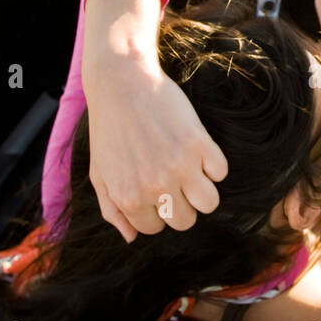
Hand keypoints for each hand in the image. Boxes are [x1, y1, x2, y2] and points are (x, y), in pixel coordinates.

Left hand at [81, 0, 226, 240]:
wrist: (122, 84)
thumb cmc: (108, 128)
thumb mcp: (99, 173)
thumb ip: (112, 210)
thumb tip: (131, 236)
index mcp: (129, 198)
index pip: (155, 227)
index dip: (156, 209)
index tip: (156, 190)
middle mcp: (155, 187)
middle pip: (185, 220)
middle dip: (181, 203)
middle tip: (174, 181)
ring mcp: (180, 166)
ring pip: (209, 203)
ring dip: (202, 190)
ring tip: (192, 171)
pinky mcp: (200, 144)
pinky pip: (221, 171)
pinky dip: (214, 164)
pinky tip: (199, 150)